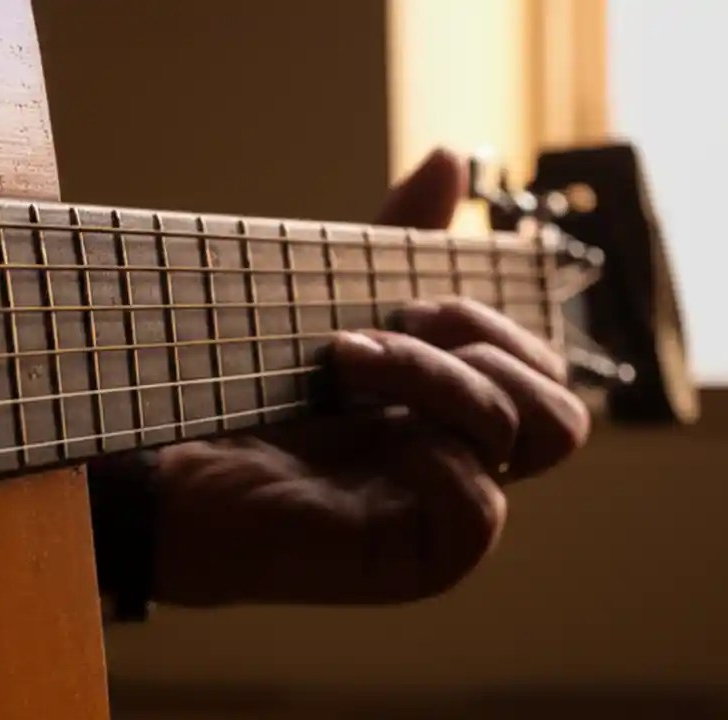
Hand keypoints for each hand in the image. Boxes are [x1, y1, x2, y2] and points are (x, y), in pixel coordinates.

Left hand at [150, 150, 589, 605]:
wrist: (166, 466)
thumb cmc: (244, 392)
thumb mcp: (333, 305)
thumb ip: (397, 244)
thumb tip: (452, 155)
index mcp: (453, 416)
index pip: (540, 368)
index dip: (488, 318)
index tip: (399, 299)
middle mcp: (463, 467)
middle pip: (561, 410)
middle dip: (478, 339)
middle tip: (384, 326)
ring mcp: (446, 516)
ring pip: (527, 437)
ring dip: (440, 378)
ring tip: (347, 360)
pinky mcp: (418, 560)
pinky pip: (481, 506)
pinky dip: (432, 451)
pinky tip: (370, 435)